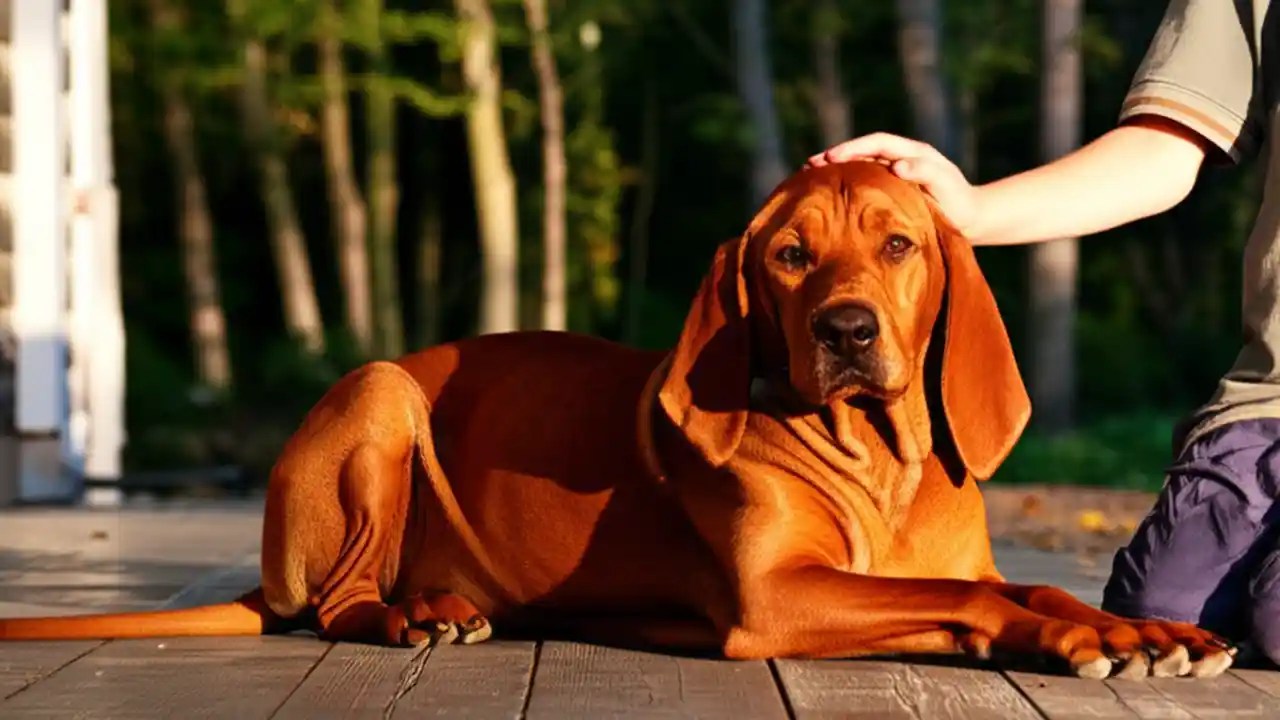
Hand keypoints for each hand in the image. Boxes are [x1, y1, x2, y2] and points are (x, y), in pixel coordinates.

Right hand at [807, 133, 981, 239]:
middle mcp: (901, 158)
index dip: (853, 148)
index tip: (831, 157)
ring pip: (860, 165)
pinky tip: (829, 195)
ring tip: (810, 177)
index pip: (877, 143)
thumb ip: (924, 172)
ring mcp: (895, 173)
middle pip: (863, 150)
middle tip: (808, 165)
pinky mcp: (891, 189)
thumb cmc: (959, 203)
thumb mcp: (944, 186)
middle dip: (836, 156)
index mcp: (913, 152)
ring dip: (837, 169)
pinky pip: (864, 181)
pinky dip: (846, 183)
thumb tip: (897, 165)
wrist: (971, 219)